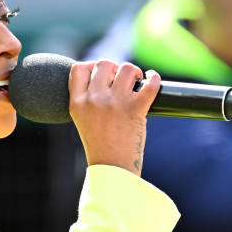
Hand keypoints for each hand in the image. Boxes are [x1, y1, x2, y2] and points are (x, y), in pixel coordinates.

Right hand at [68, 60, 159, 176]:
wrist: (113, 167)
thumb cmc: (100, 144)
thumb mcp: (83, 119)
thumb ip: (88, 98)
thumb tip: (106, 74)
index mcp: (77, 102)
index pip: (79, 68)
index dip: (92, 66)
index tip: (102, 75)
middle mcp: (94, 100)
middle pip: (104, 64)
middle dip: (115, 69)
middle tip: (122, 81)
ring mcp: (115, 103)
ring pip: (127, 69)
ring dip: (134, 72)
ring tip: (137, 82)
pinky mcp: (135, 109)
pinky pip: (150, 83)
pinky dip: (154, 78)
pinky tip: (153, 79)